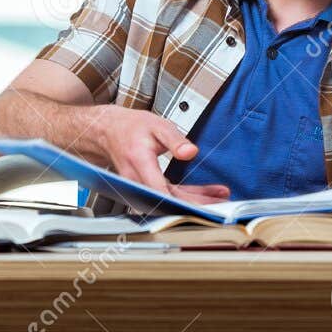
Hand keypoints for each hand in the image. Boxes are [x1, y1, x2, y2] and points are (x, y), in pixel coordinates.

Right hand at [85, 106, 229, 203]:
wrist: (109, 131)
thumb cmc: (131, 127)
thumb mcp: (156, 125)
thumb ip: (175, 140)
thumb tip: (191, 152)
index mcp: (139, 161)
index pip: (160, 190)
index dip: (182, 202)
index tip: (203, 206)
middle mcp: (137, 179)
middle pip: (169, 199)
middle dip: (197, 203)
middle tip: (222, 203)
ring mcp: (140, 187)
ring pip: (170, 199)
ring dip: (196, 200)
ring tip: (219, 197)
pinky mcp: (147, 188)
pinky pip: (168, 195)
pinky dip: (187, 195)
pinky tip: (205, 194)